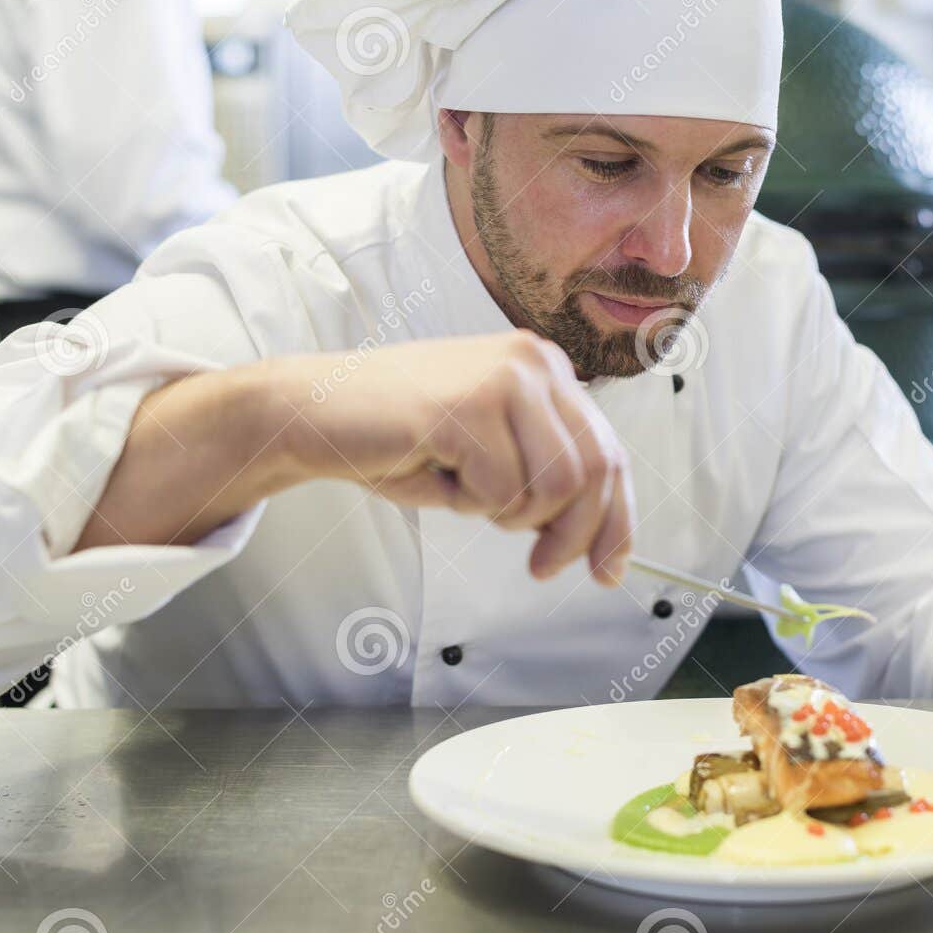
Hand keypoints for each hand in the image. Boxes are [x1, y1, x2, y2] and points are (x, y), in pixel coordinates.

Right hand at [276, 330, 633, 584]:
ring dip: (510, 515)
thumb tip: (594, 535)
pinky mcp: (468, 406)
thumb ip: (542, 472)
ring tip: (466, 494)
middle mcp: (533, 363)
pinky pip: (500, 490)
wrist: (315, 413)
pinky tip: (438, 475)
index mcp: (545, 369)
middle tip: (541, 567)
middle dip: (573, 535)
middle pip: (594, 472)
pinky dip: (470, 504)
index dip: (616, 519)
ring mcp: (503, 379)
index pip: (609, 452)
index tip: (609, 569)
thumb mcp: (491, 452)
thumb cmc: (399, 436)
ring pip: (553, 486)